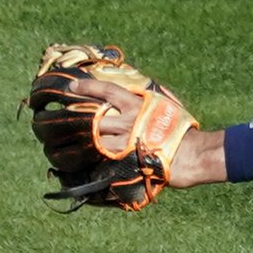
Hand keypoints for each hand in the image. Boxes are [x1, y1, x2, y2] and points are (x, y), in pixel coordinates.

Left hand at [41, 66, 225, 185]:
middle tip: (56, 119)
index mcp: (136, 105)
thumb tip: (132, 95)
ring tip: (61, 144)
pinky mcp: (127, 162)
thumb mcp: (167, 107)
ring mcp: (125, 143)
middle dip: (74, 117)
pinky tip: (78, 165)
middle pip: (92, 117)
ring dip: (78, 142)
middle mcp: (127, 122)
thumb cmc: (184, 131)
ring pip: (94, 140)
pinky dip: (91, 163)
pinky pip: (103, 161)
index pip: (105, 92)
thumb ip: (147, 102)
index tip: (71, 88)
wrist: (196, 155)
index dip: (86, 88)